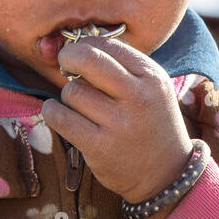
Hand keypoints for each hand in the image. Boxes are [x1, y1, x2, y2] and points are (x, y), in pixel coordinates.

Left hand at [39, 35, 193, 205]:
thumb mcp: (152, 89)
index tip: (78, 53)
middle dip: (69, 58)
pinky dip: (52, 113)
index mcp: (152, 78)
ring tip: (79, 105)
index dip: (85, 45)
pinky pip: (60, 118)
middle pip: (87, 60)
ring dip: (67, 96)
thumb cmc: (151, 124)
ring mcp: (119, 124)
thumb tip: (79, 44)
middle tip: (65, 64)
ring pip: (72, 91)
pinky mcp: (99, 148)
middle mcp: (138, 98)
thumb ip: (123, 66)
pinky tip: (59, 114)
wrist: (166, 174)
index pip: (108, 46)